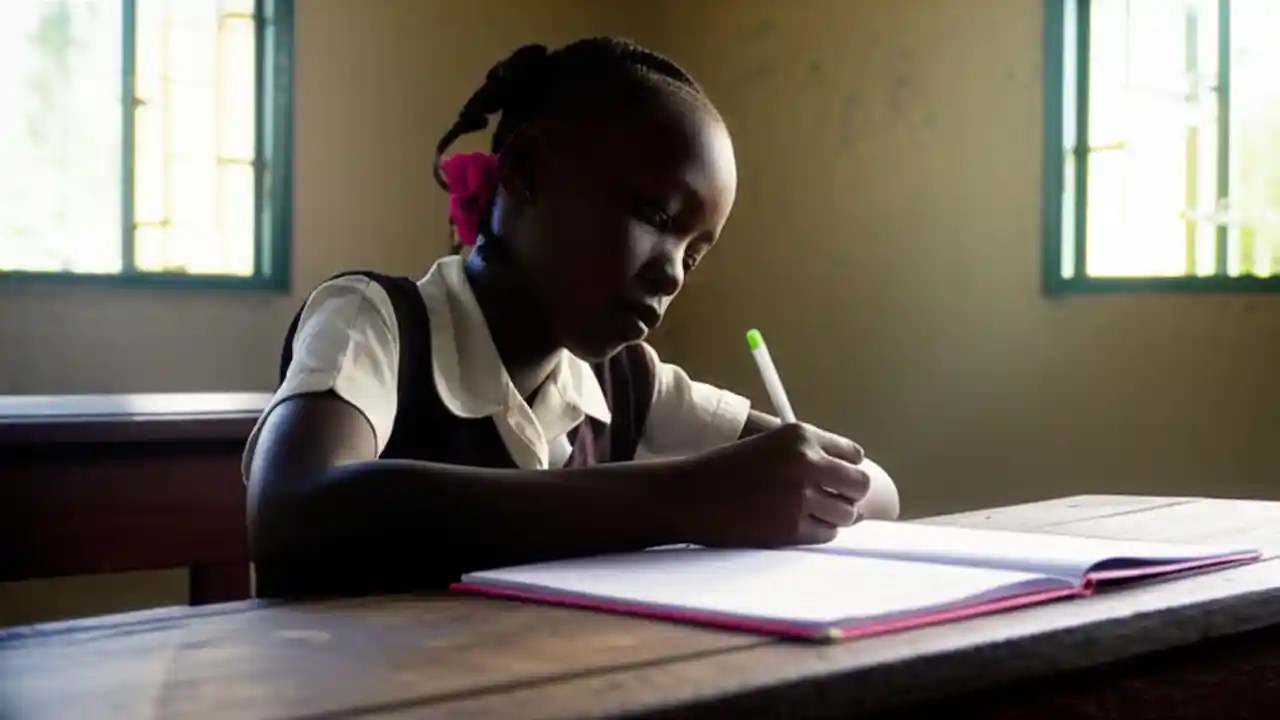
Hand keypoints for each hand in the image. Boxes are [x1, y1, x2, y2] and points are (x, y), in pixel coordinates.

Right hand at [671, 423, 869, 547]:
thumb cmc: (725, 470)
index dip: (845, 469)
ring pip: (847, 514)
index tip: (834, 479)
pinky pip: (827, 535)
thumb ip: (807, 456)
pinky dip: (818, 533)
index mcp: (801, 435)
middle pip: (859, 485)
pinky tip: (796, 525)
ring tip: (808, 514)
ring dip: (833, 516)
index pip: (853, 455)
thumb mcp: (769, 446)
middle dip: (848, 495)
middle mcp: (807, 463)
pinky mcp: (792, 528)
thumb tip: (849, 482)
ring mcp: (801, 497)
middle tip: (831, 501)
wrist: (688, 495)